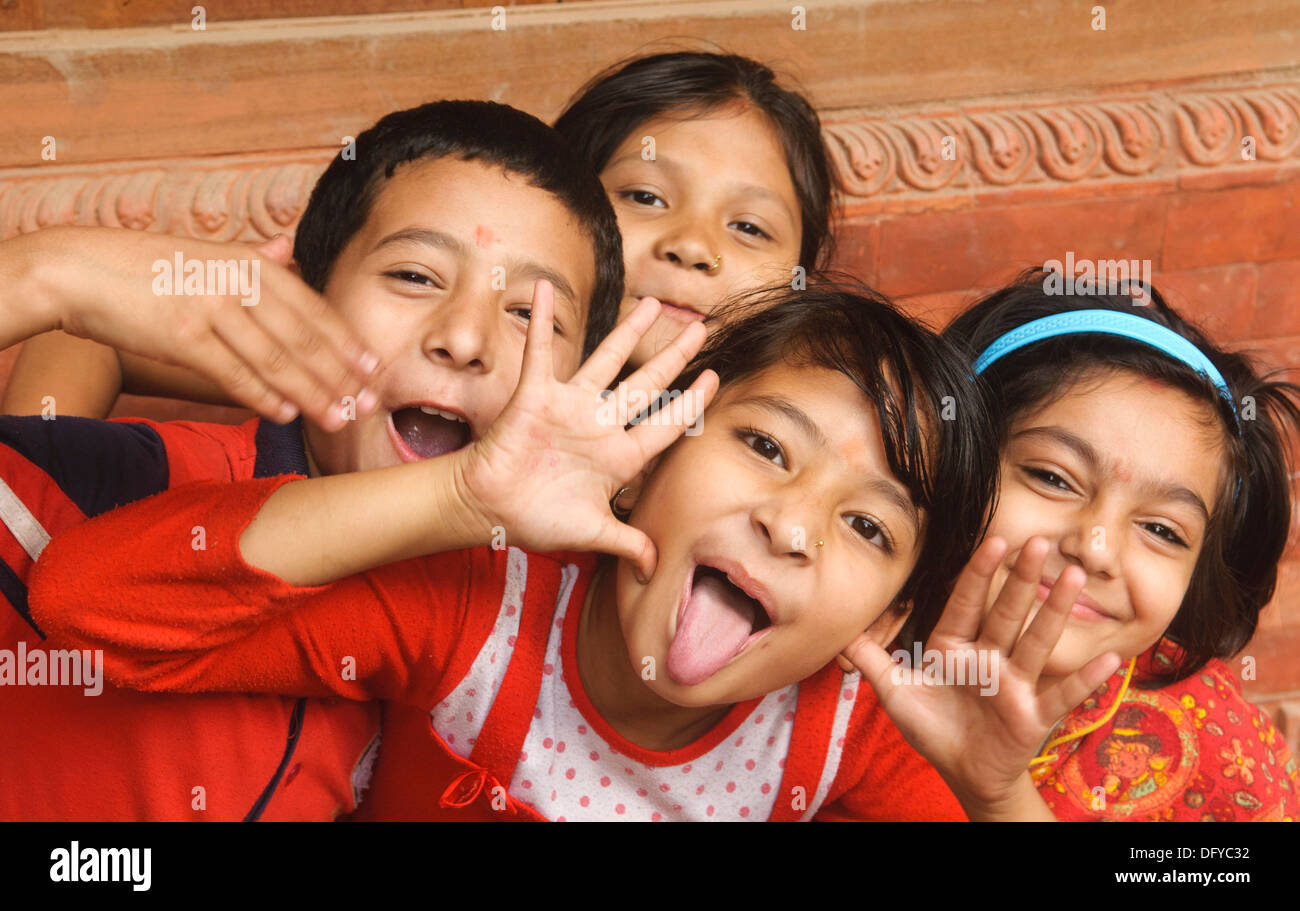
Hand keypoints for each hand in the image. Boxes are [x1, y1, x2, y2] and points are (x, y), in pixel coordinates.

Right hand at [31, 226, 378, 429]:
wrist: (79, 269)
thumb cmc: (146, 267)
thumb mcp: (205, 253)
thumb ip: (250, 257)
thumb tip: (284, 249)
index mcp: (250, 263)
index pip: (312, 308)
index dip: (346, 342)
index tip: (374, 369)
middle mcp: (238, 283)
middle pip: (302, 337)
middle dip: (341, 375)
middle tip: (370, 405)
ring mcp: (211, 307)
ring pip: (275, 358)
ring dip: (311, 393)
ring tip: (337, 418)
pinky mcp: (182, 334)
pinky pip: (232, 371)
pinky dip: (261, 395)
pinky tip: (284, 414)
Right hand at [457, 282, 717, 580]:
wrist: (488, 508)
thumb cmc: (536, 518)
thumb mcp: (590, 532)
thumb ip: (626, 543)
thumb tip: (652, 569)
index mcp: (619, 456)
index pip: (666, 424)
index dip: (691, 403)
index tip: (713, 379)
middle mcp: (600, 425)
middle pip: (647, 383)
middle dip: (676, 356)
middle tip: (701, 328)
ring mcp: (570, 407)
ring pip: (607, 360)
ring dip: (629, 331)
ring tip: (654, 303)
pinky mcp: (536, 396)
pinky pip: (539, 351)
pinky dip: (540, 321)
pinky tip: (543, 290)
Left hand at [840, 536, 1121, 813]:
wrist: (963, 773)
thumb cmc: (933, 728)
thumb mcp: (895, 693)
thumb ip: (871, 660)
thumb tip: (839, 632)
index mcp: (955, 647)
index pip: (965, 603)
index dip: (977, 574)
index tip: (992, 541)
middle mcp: (990, 658)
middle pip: (1007, 612)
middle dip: (1021, 578)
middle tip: (1038, 542)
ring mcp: (1016, 683)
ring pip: (1037, 642)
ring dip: (1056, 611)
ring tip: (1075, 577)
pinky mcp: (1034, 714)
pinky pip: (1063, 695)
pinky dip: (1087, 680)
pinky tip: (1111, 659)